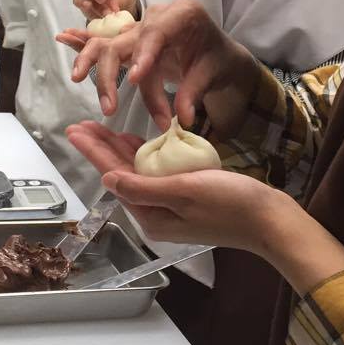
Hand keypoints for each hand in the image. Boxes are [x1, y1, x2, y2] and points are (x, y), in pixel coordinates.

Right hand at [59, 0, 259, 132]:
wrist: (217, 52)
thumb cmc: (217, 60)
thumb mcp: (212, 75)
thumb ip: (193, 94)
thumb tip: (181, 120)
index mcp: (183, 14)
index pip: (157, 32)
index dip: (144, 56)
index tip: (134, 80)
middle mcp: (157, 16)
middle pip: (125, 40)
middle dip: (111, 74)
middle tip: (110, 107)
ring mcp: (141, 28)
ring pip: (108, 41)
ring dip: (90, 62)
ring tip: (75, 79)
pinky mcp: (131, 42)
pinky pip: (106, 44)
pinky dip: (85, 45)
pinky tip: (63, 37)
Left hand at [66, 120, 343, 291]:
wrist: (269, 219)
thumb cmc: (230, 204)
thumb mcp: (183, 192)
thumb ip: (143, 187)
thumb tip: (107, 180)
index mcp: (151, 215)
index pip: (114, 176)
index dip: (93, 151)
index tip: (74, 131)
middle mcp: (157, 213)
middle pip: (120, 174)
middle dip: (100, 149)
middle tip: (79, 125)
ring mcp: (172, 206)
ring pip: (136, 172)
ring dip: (118, 150)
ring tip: (99, 130)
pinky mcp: (187, 197)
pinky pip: (156, 174)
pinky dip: (144, 156)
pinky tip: (136, 141)